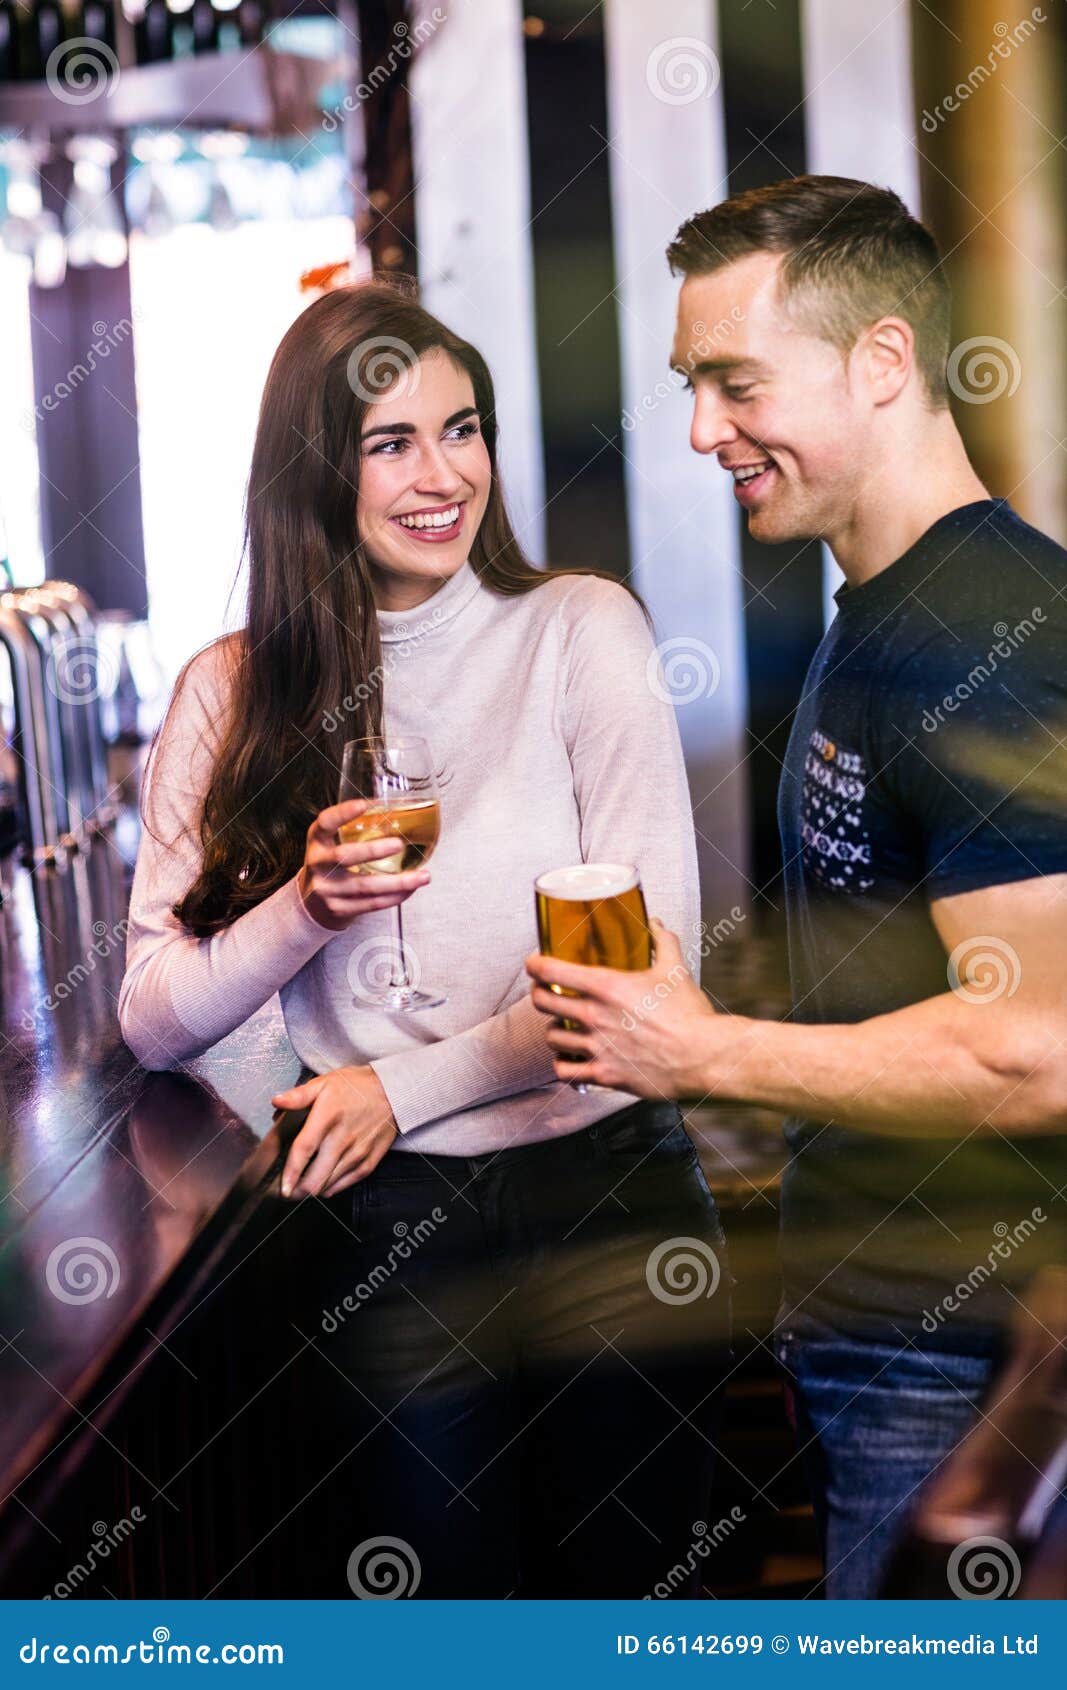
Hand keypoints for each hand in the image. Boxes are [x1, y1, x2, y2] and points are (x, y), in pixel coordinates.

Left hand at [272, 1065, 397, 1198]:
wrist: (392, 1091)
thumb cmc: (356, 1087)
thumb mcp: (325, 1083)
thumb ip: (299, 1095)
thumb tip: (277, 1101)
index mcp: (328, 1117)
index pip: (305, 1150)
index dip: (291, 1172)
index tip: (282, 1187)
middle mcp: (343, 1138)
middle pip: (316, 1177)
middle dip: (298, 1190)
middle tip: (288, 1191)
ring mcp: (358, 1151)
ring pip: (330, 1184)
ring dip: (314, 1190)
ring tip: (303, 1187)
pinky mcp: (370, 1160)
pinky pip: (347, 1183)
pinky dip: (332, 1188)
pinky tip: (324, 1184)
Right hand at [298, 798, 430, 932]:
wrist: (313, 904)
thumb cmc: (332, 865)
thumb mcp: (333, 843)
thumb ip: (354, 830)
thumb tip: (398, 810)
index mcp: (318, 841)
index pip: (325, 823)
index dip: (342, 813)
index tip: (362, 805)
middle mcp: (318, 864)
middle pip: (344, 856)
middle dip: (373, 850)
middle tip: (399, 844)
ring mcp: (326, 890)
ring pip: (365, 886)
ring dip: (398, 882)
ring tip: (422, 876)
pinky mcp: (338, 909)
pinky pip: (371, 903)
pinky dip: (395, 897)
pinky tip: (409, 890)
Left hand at [525, 920, 718, 1098]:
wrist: (702, 1056)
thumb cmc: (689, 1015)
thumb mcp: (675, 969)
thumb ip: (662, 942)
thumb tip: (656, 924)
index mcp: (607, 987)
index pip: (552, 970)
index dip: (535, 965)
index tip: (533, 963)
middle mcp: (595, 1016)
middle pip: (543, 1002)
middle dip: (539, 994)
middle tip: (543, 992)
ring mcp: (597, 1047)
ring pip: (551, 1036)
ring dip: (553, 1028)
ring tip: (560, 1025)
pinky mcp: (604, 1074)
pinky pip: (565, 1071)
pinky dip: (561, 1064)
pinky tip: (568, 1059)